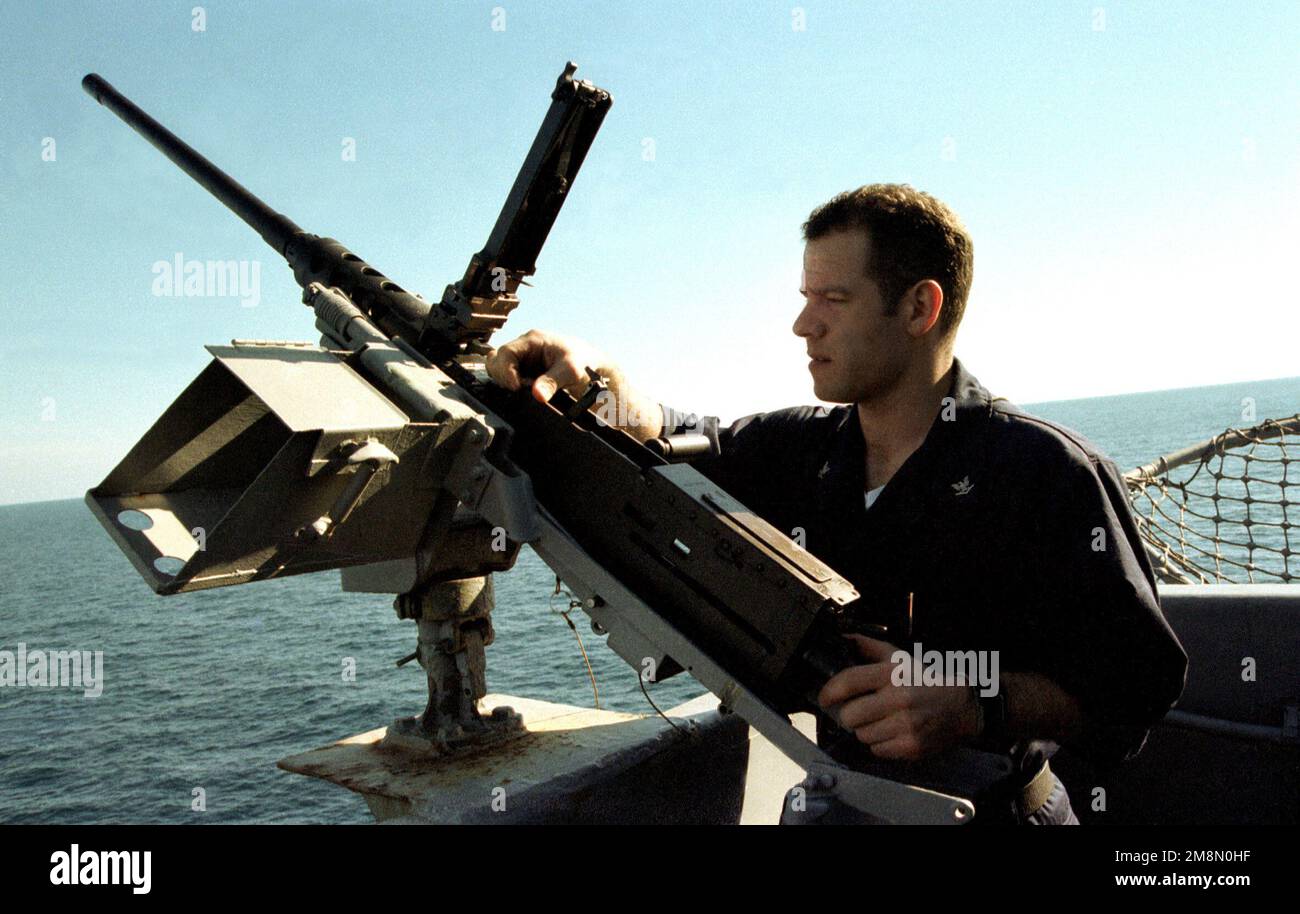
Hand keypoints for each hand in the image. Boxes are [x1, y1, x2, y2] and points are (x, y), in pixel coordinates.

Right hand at [485, 329, 609, 403]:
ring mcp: (523, 361)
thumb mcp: (570, 371)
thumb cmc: (584, 361)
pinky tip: (526, 394)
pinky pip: (509, 381)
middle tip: (518, 390)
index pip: (505, 353)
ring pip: (499, 371)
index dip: (505, 371)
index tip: (516, 387)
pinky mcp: (525, 374)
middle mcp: (524, 349)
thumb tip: (537, 395)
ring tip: (523, 392)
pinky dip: (513, 389)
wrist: (593, 369)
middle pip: (496, 361)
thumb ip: (552, 382)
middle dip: (503, 377)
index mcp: (532, 340)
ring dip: (507, 383)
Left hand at [817, 634, 980, 760]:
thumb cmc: (923, 682)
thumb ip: (867, 647)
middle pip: (849, 715)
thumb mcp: (898, 658)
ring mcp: (905, 725)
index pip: (848, 681)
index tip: (824, 698)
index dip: (829, 691)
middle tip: (858, 711)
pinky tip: (891, 733)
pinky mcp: (911, 747)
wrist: (960, 707)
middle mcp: (898, 699)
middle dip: (849, 715)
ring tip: (880, 721)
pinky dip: (879, 744)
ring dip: (865, 730)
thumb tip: (840, 638)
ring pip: (861, 735)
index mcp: (892, 674)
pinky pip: (877, 750)